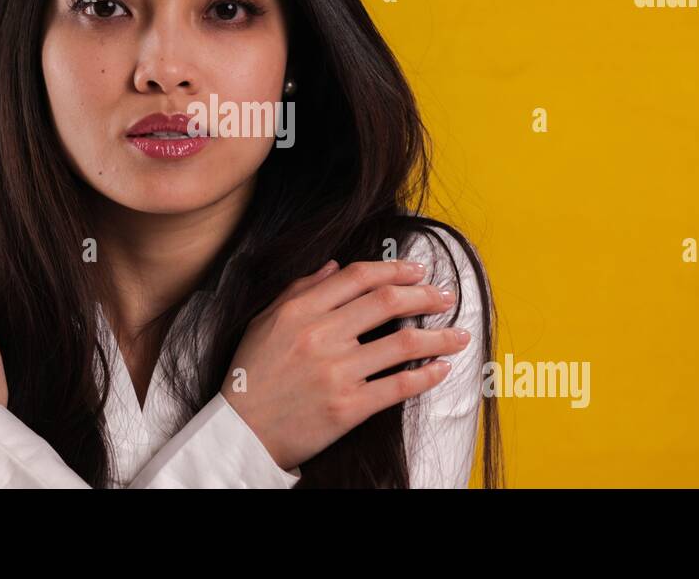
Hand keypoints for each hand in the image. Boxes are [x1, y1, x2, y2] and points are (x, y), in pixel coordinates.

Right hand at [221, 260, 470, 471]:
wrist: (241, 432)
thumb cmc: (251, 376)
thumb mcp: (265, 322)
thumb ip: (299, 290)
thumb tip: (333, 266)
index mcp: (299, 311)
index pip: (358, 276)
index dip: (394, 268)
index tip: (417, 271)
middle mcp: (320, 336)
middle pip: (387, 302)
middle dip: (425, 295)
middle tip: (446, 297)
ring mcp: (336, 372)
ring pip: (402, 343)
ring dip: (438, 336)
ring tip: (458, 334)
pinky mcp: (348, 407)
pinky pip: (398, 386)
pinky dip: (426, 376)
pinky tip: (441, 369)